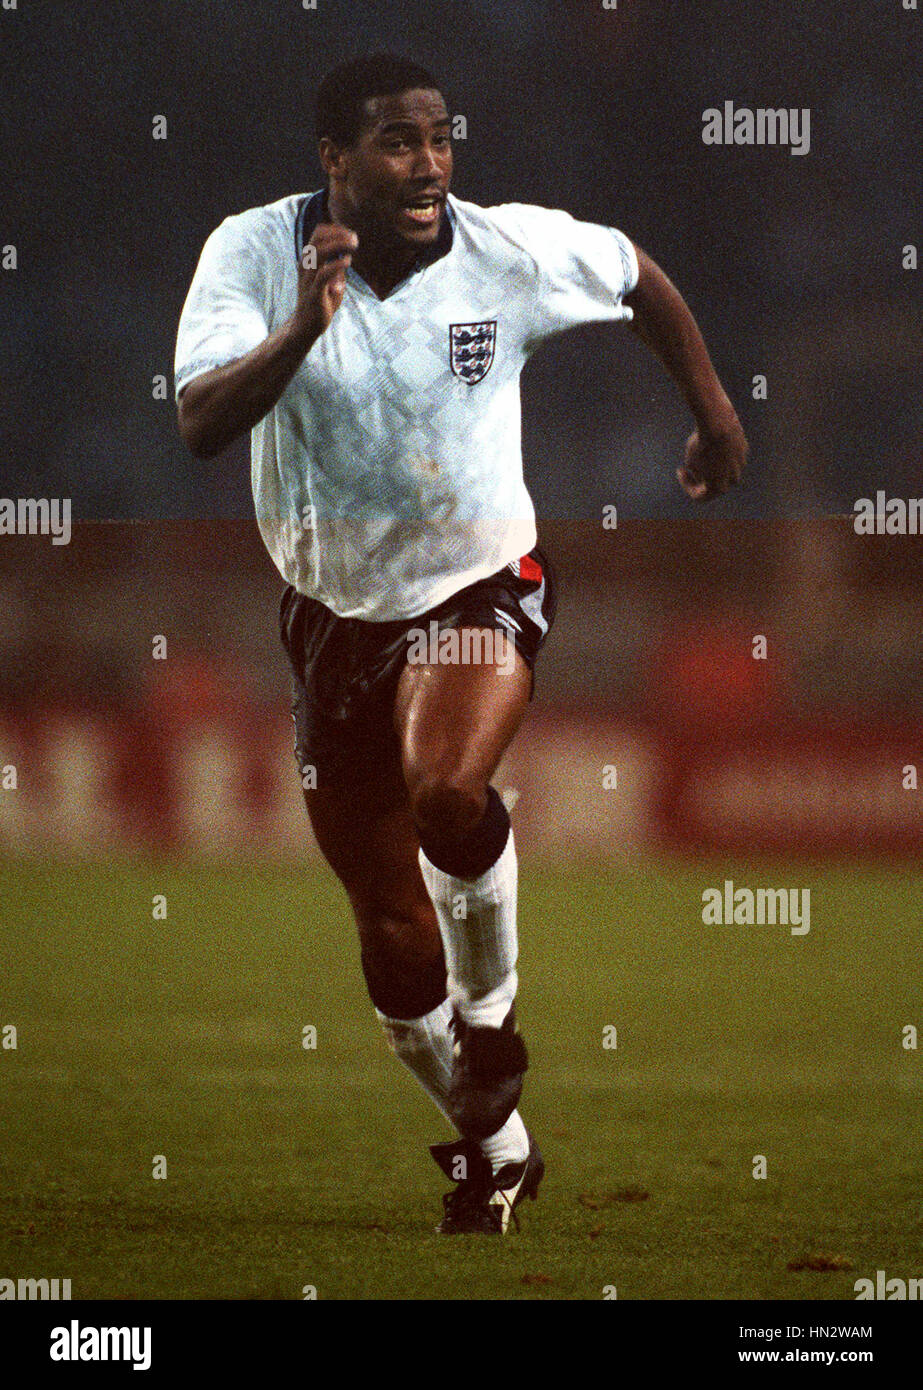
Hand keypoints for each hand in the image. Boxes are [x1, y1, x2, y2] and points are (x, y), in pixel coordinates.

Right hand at [293, 223, 357, 338]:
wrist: (306, 327)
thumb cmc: (320, 302)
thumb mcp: (330, 281)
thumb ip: (336, 269)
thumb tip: (347, 257)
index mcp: (308, 261)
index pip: (318, 235)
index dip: (334, 230)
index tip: (350, 234)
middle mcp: (305, 266)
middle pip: (318, 239)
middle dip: (338, 234)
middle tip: (355, 239)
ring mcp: (308, 279)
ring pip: (319, 252)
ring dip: (338, 245)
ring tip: (353, 245)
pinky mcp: (314, 293)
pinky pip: (323, 274)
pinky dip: (337, 265)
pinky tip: (348, 262)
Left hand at [677, 414, 747, 500]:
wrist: (719, 424)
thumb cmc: (701, 445)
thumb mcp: (692, 461)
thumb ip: (697, 471)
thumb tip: (703, 473)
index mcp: (718, 488)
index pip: (700, 497)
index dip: (687, 486)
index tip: (680, 471)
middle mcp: (732, 479)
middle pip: (714, 485)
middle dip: (701, 479)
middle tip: (689, 468)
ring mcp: (740, 464)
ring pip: (726, 470)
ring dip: (714, 466)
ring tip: (702, 454)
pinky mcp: (744, 450)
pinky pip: (731, 455)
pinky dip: (722, 452)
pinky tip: (713, 441)